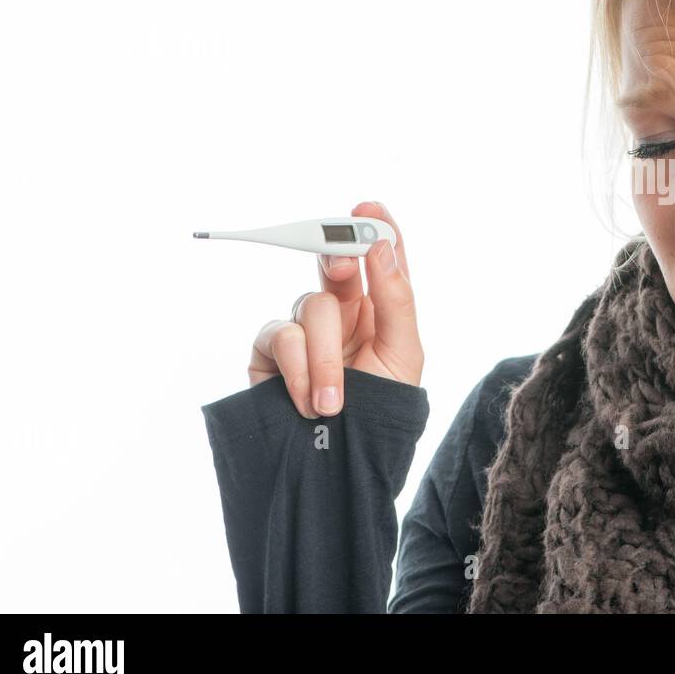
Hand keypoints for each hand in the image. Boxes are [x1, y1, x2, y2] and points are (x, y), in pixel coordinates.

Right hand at [246, 200, 423, 417]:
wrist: (340, 467)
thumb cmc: (381, 412)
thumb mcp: (403, 356)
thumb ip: (396, 299)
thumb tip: (380, 246)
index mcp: (381, 308)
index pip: (379, 258)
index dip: (374, 228)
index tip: (369, 206)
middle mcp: (342, 311)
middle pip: (335, 264)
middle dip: (339, 257)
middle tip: (347, 265)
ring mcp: (304, 329)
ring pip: (311, 304)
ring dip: (324, 357)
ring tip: (334, 402)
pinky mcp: (271, 353)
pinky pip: (280, 336)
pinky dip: (298, 370)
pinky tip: (310, 403)